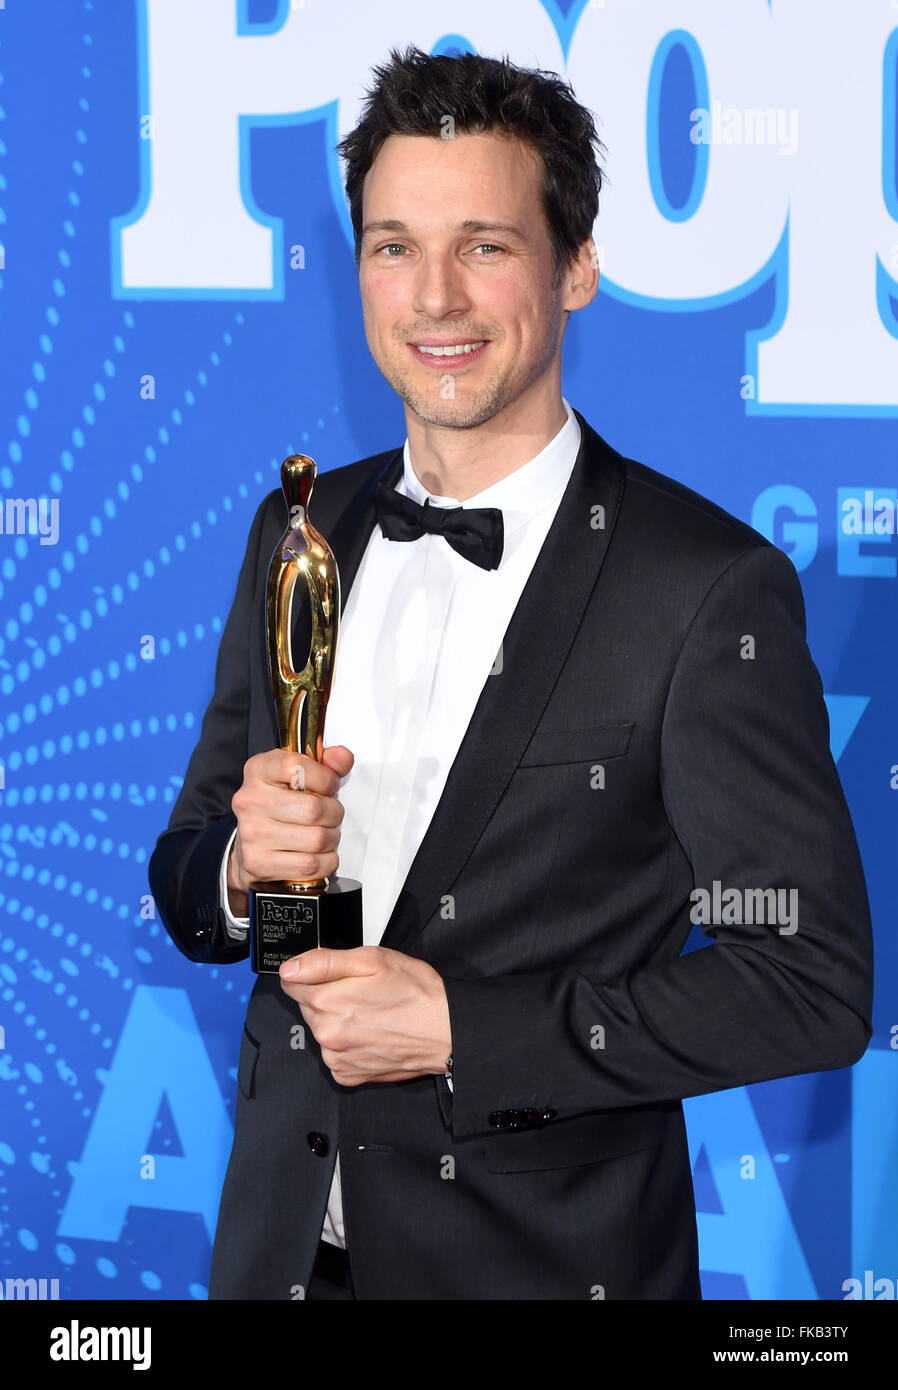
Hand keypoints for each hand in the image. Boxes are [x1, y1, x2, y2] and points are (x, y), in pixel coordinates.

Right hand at [226, 746, 352, 914]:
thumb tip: (343, 757)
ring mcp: (252, 833)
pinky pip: (310, 865)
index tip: (329, 786)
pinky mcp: (258, 863)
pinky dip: (325, 861)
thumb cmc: (281, 805)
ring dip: (331, 839)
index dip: (325, 778)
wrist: (250, 844)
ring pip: (316, 839)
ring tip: (324, 834)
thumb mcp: (301, 775)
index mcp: (258, 770)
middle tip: (331, 815)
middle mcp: (250, 800)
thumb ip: (327, 764)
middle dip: (334, 813)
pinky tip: (319, 853)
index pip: (296, 766)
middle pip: (313, 809)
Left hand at [279, 946, 451, 1085]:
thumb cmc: (417, 993)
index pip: (291, 982)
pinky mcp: (348, 1075)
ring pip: (321, 1030)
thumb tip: (290, 967)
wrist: (447, 1031)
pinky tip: (370, 1034)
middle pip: (307, 1006)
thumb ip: (325, 961)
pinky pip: (335, 1054)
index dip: (313, 973)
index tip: (334, 974)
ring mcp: (337, 1059)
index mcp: (328, 1002)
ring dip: (337, 1020)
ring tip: (371, 1013)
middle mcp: (327, 1035)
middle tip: (362, 991)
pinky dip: (347, 1044)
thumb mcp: (373, 959)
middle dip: (327, 995)